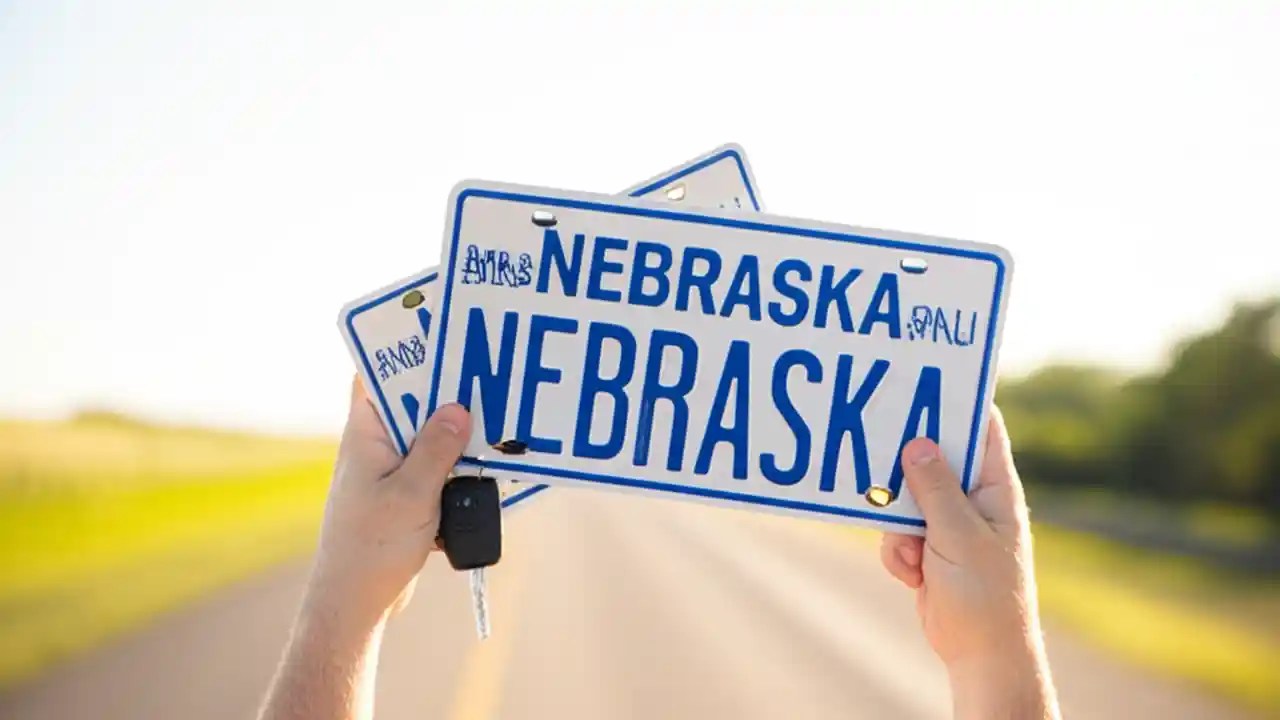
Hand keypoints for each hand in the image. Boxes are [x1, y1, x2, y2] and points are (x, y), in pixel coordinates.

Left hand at [306, 378, 470, 626]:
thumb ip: (436, 449)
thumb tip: (458, 409)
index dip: (403, 355)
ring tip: (494, 426)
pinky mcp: (407, 498)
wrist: (356, 603)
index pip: (376, 377)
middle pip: (413, 405)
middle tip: (485, 382)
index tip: (442, 339)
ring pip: (430, 440)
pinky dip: (459, 469)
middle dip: (447, 397)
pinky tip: (485, 471)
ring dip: (458, 438)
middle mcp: (375, 448)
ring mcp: (391, 473)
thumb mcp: (411, 494)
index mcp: (365, 435)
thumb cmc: (371, 549)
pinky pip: (437, 471)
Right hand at [880, 406, 1058, 718]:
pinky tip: (912, 574)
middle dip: (906, 468)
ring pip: (906, 497)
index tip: (926, 376)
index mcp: (995, 488)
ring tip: (911, 551)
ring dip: (899, 525)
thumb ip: (934, 487)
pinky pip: (898, 531)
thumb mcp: (958, 535)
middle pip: (932, 458)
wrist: (980, 653)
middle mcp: (973, 499)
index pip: (982, 428)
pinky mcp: (929, 546)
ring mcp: (950, 523)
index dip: (958, 400)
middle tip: (879, 455)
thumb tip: (916, 442)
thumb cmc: (986, 595)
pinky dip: (898, 552)